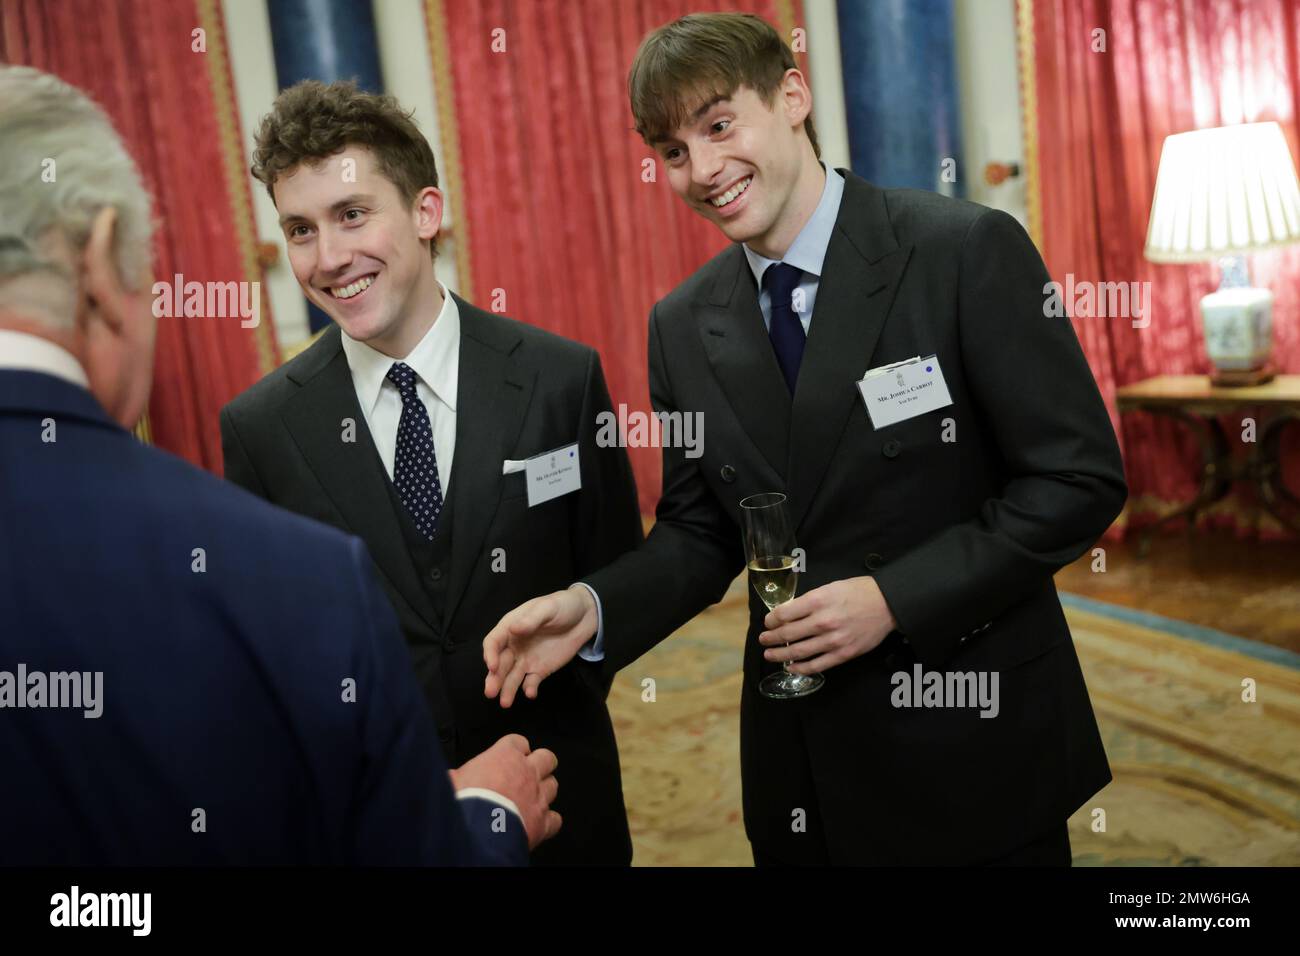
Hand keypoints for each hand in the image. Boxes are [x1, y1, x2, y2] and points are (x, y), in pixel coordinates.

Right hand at [449, 734, 561, 849]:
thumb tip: (448, 777)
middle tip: (529, 770)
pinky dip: (549, 820)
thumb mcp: (451, 779)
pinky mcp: (543, 821)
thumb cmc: (465, 801)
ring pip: (553, 785)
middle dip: (540, 763)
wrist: (478, 830)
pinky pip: (555, 818)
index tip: (510, 754)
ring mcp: (538, 796)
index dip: (515, 748)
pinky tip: (540, 822)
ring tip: (533, 796)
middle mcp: (527, 772)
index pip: (518, 741)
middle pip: (547, 757)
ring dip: (545, 790)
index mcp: (505, 756)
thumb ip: (456, 775)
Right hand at [483, 585, 596, 707]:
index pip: (494, 642)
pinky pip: (531, 682)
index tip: (492, 667)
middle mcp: (514, 646)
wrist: (584, 616)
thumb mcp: (547, 608)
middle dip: (494, 678)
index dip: (490, 654)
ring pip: (512, 676)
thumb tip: (513, 629)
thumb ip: (531, 620)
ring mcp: (526, 659)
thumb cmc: (562, 606)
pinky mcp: (540, 670)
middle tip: (490, 693)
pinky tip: (530, 694)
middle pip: (499, 663)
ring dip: (507, 689)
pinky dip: (529, 689)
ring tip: (505, 703)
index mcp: (511, 627)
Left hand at [758, 576, 896, 674]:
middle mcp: (823, 621)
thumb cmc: (858, 592)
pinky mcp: (843, 654)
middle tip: (763, 639)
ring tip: (770, 654)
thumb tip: (789, 613)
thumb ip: (810, 601)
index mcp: (818, 601)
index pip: (784, 614)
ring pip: (798, 652)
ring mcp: (833, 640)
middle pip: (787, 634)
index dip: (771, 620)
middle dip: (771, 638)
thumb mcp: (830, 587)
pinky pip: (817, 665)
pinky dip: (801, 668)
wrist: (887, 604)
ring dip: (780, 655)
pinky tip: (791, 667)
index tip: (768, 622)